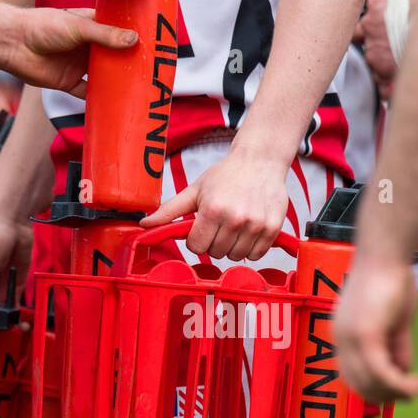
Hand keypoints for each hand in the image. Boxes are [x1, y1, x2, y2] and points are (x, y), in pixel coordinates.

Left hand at [6, 7, 137, 98]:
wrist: (13, 43)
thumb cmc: (42, 26)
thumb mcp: (78, 27)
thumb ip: (105, 35)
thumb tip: (133, 40)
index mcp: (90, 26)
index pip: (117, 30)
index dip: (133, 36)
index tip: (152, 43)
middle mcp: (86, 45)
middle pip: (113, 55)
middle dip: (128, 62)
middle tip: (150, 69)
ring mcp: (78, 64)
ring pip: (102, 75)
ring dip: (116, 81)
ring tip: (138, 87)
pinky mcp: (68, 82)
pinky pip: (87, 93)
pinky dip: (98, 99)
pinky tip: (113, 104)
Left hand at [142, 149, 289, 261]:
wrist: (260, 161)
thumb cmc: (226, 175)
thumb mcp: (195, 190)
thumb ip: (170, 210)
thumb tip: (144, 225)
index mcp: (212, 210)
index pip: (197, 247)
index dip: (196, 239)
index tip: (202, 226)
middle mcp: (235, 219)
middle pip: (216, 254)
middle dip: (214, 242)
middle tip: (219, 224)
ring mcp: (256, 225)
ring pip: (236, 257)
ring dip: (232, 247)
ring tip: (234, 226)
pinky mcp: (273, 229)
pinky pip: (256, 255)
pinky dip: (251, 248)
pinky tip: (248, 230)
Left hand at [336, 256, 417, 402]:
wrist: (386, 252)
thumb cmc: (392, 277)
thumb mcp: (395, 320)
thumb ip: (396, 346)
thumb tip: (402, 371)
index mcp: (343, 335)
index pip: (351, 375)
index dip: (374, 388)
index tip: (396, 389)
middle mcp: (340, 339)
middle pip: (358, 385)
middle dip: (385, 395)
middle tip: (410, 392)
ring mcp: (350, 338)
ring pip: (369, 383)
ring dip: (395, 392)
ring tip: (417, 388)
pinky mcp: (365, 334)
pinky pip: (380, 371)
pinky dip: (399, 384)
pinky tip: (416, 384)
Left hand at [352, 0, 417, 99]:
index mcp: (376, 10)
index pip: (365, 15)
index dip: (375, 20)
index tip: (388, 23)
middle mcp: (369, 35)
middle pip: (365, 40)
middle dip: (377, 43)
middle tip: (394, 44)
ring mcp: (375, 60)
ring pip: (374, 64)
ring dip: (385, 65)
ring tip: (403, 64)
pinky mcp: (384, 83)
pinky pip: (383, 89)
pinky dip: (392, 88)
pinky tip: (404, 83)